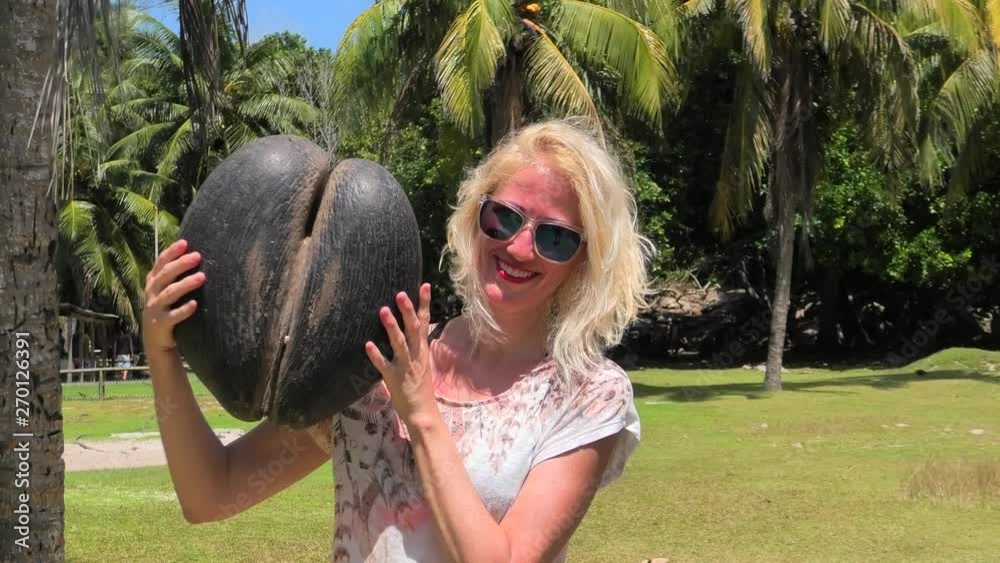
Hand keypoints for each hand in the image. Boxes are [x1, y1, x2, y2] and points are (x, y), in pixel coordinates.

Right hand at [142, 239, 205, 354]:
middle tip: (198, 257)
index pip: (160, 263)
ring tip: (202, 277)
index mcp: (153, 282)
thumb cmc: (166, 309)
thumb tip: (195, 254)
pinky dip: (183, 310)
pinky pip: (173, 316)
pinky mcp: (160, 324)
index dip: (171, 252)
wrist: (155, 340)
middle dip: (181, 265)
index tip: (185, 243)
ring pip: (169, 293)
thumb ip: (174, 275)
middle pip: (165, 275)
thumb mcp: (165, 290)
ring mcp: (155, 308)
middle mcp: (152, 293)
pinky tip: (195, 305)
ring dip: (185, 284)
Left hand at [364, 283, 435, 425]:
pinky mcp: (394, 379)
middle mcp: (416, 355)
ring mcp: (405, 366)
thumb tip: (410, 329)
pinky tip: (367, 345)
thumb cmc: (421, 388)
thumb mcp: (422, 363)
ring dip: (391, 327)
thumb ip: (416, 346)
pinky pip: (383, 365)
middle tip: (400, 293)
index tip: (424, 285)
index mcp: (423, 350)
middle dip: (408, 310)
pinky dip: (376, 355)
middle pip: (414, 328)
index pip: (425, 322)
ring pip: (400, 343)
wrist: (422, 413)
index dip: (424, 303)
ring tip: (383, 311)